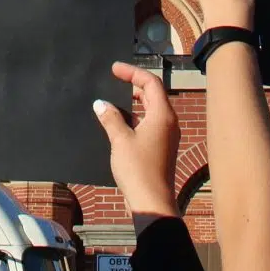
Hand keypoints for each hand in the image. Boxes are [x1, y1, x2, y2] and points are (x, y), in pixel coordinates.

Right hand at [92, 62, 178, 218]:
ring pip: (151, 110)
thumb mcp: (120, 140)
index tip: (115, 69)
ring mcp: (166, 137)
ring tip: (114, 100)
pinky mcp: (161, 148)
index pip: (151, 83)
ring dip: (134, 103)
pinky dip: (135, 118)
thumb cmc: (138, 170)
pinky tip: (119, 123)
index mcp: (162, 116)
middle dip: (134, 85)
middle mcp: (168, 123)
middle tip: (115, 80)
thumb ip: (110, 118)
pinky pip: (149, 124)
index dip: (132, 73)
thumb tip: (100, 104)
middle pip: (153, 95)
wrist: (152, 202)